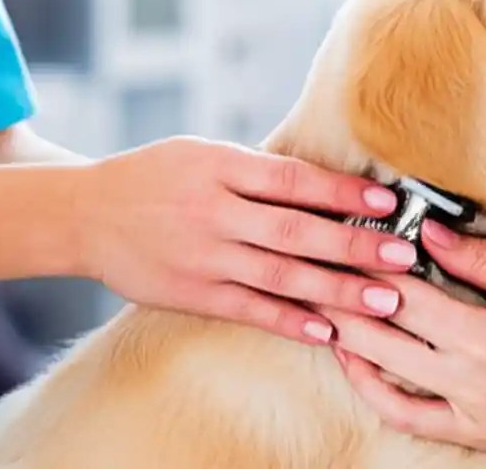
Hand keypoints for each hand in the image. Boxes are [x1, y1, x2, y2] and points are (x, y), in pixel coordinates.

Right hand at [75, 136, 418, 343]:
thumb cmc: (155, 176)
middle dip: (354, 245)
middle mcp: (214, 212)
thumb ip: (259, 170)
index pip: (294, 180)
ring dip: (337, 290)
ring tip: (383, 300)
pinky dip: (290, 321)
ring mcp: (203, 257)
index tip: (386, 203)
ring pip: (280, 275)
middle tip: (403, 255)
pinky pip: (250, 309)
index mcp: (220, 167)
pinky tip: (328, 331)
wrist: (83, 214)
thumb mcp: (204, 154)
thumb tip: (330, 184)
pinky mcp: (192, 293)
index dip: (342, 192)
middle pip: (295, 231)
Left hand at [328, 221, 485, 461]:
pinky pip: (410, 419)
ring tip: (325, 309)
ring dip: (348, 345)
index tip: (349, 235)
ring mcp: (473, 417)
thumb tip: (433, 232)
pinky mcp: (479, 437)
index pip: (406, 295)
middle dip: (343, 301)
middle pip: (382, 337)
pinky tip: (362, 364)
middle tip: (318, 266)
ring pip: (384, 382)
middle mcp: (472, 384)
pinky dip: (377, 393)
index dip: (371, 263)